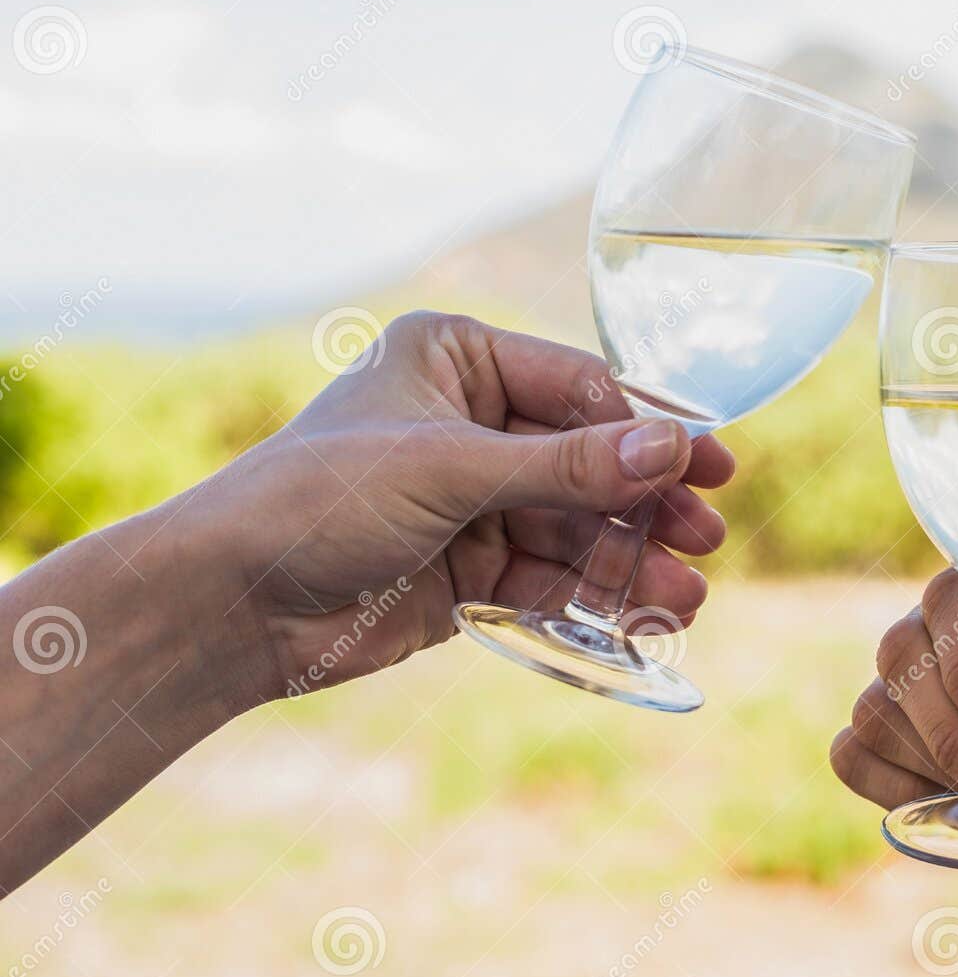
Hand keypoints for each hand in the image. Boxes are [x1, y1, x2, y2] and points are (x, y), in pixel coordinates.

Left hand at [197, 310, 734, 703]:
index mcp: (457, 360)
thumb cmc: (320, 500)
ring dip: (629, 561)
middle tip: (705, 535)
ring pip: (576, 526)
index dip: (645, 430)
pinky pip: (551, 576)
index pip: (577, 387)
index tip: (706, 467)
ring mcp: (473, 500)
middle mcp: (470, 423)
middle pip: (587, 461)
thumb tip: (673, 449)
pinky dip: (595, 597)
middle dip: (644, 503)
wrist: (232, 604)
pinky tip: (643, 616)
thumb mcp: (449, 469)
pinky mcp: (471, 569)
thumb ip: (566, 466)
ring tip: (685, 596)